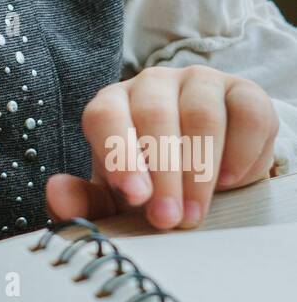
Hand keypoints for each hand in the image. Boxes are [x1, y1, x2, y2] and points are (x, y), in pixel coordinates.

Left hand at [46, 65, 278, 230]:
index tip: (134, 196)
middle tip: (167, 219)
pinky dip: (241, 150)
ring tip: (195, 213)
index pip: (105, 115)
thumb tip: (55, 193)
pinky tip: (230, 181)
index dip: (118, 155)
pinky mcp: (243, 91)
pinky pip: (246, 113)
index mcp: (112, 104)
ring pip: (201, 113)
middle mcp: (152, 84)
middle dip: (162, 173)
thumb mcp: (116, 197)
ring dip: (200, 169)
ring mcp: (199, 82)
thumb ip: (84, 201)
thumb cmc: (151, 181)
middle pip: (154, 114)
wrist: (206, 172)